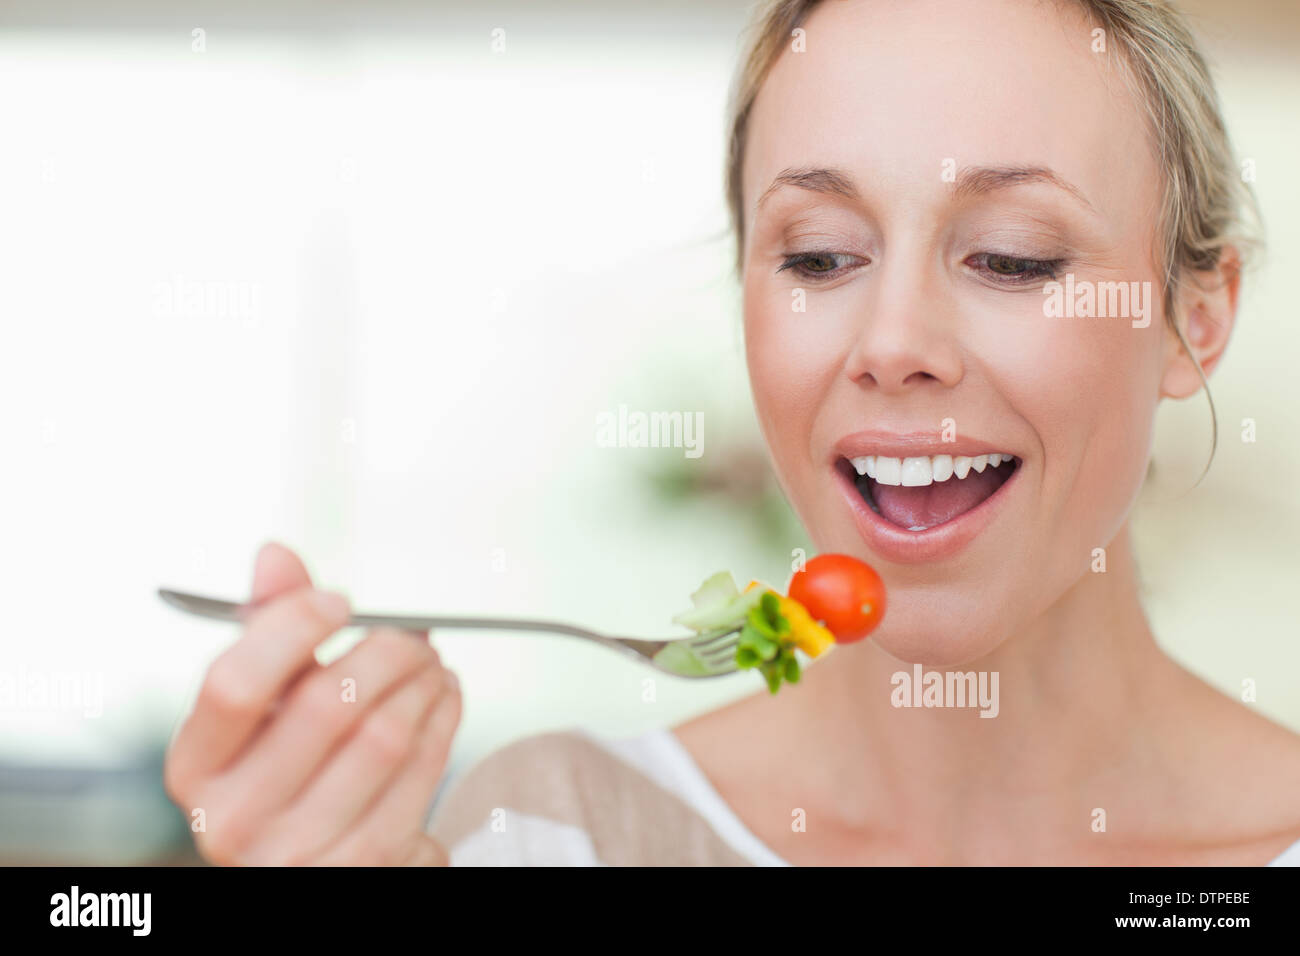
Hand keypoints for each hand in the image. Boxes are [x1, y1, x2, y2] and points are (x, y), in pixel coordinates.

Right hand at [164, 542, 461, 864]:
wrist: (320, 865)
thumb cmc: (290, 773)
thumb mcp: (267, 709)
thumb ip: (269, 631)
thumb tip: (275, 555)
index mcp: (194, 767)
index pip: (234, 683)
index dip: (293, 627)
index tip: (340, 600)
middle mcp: (232, 818)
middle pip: (327, 704)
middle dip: (387, 652)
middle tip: (413, 634)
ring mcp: (297, 852)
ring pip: (385, 736)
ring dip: (423, 684)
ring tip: (431, 664)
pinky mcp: (363, 866)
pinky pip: (420, 772)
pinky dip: (443, 721)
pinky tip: (443, 699)